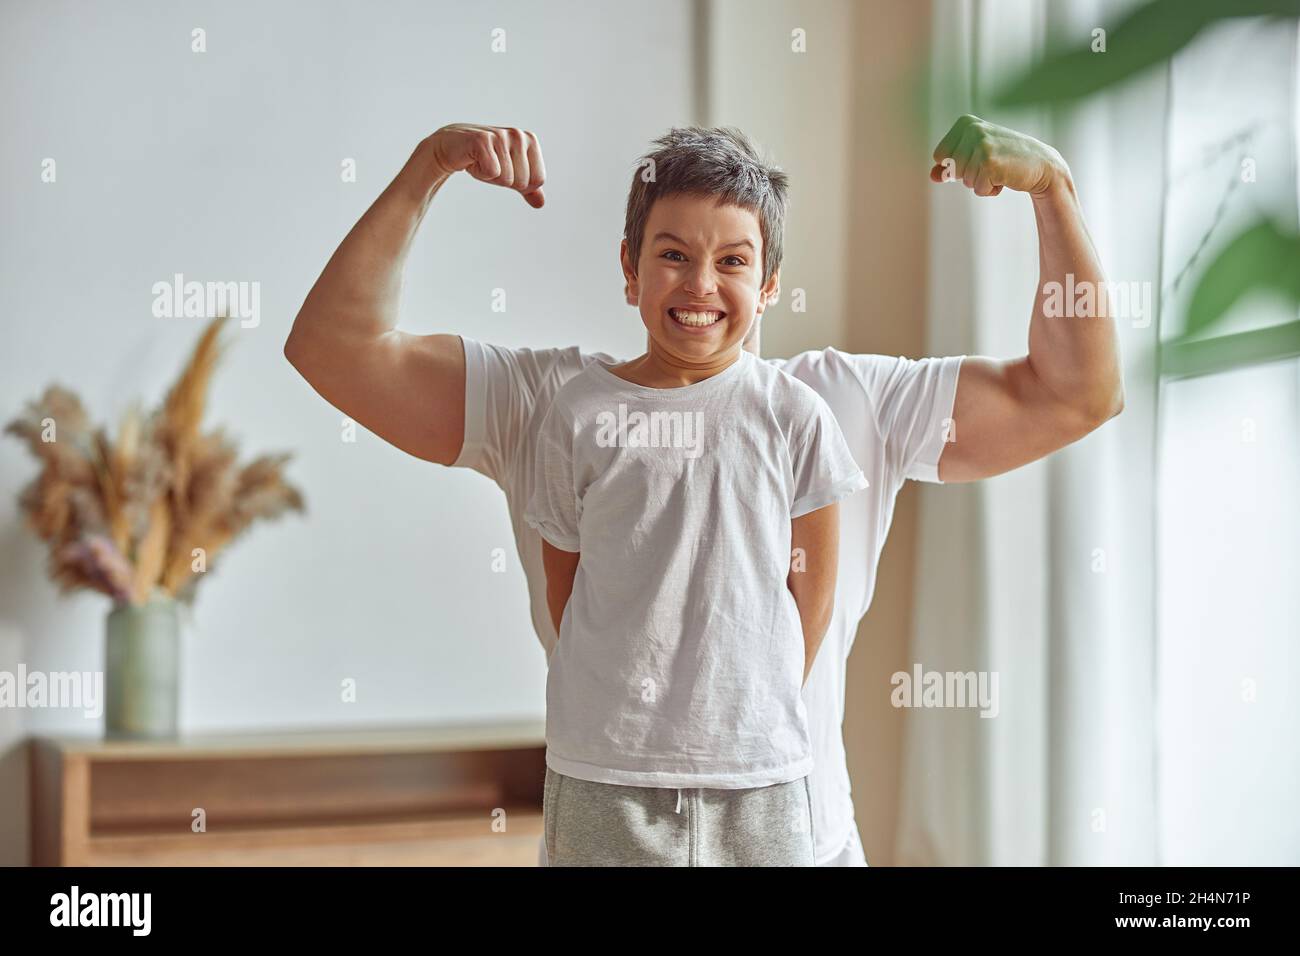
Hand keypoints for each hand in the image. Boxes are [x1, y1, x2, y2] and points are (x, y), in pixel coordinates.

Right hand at [425, 123, 545, 207]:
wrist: (453, 147)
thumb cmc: (484, 159)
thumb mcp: (509, 174)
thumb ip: (528, 188)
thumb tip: (541, 203)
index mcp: (530, 140)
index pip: (538, 180)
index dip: (519, 184)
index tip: (504, 169)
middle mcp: (518, 135)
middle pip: (523, 182)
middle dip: (503, 181)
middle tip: (491, 165)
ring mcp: (501, 136)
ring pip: (507, 179)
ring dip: (491, 177)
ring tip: (482, 162)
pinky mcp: (483, 140)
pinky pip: (492, 173)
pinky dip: (480, 173)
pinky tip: (474, 160)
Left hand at [929, 114, 1066, 196]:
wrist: (1041, 164)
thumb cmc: (1006, 159)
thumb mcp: (976, 156)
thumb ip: (950, 165)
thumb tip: (932, 175)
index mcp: (965, 123)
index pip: (939, 156)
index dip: (956, 165)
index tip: (978, 157)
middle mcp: (973, 129)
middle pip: (950, 170)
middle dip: (969, 175)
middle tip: (992, 164)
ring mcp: (982, 145)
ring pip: (964, 181)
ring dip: (981, 182)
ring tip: (1000, 169)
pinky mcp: (990, 162)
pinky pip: (978, 189)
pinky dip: (990, 189)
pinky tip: (1005, 177)